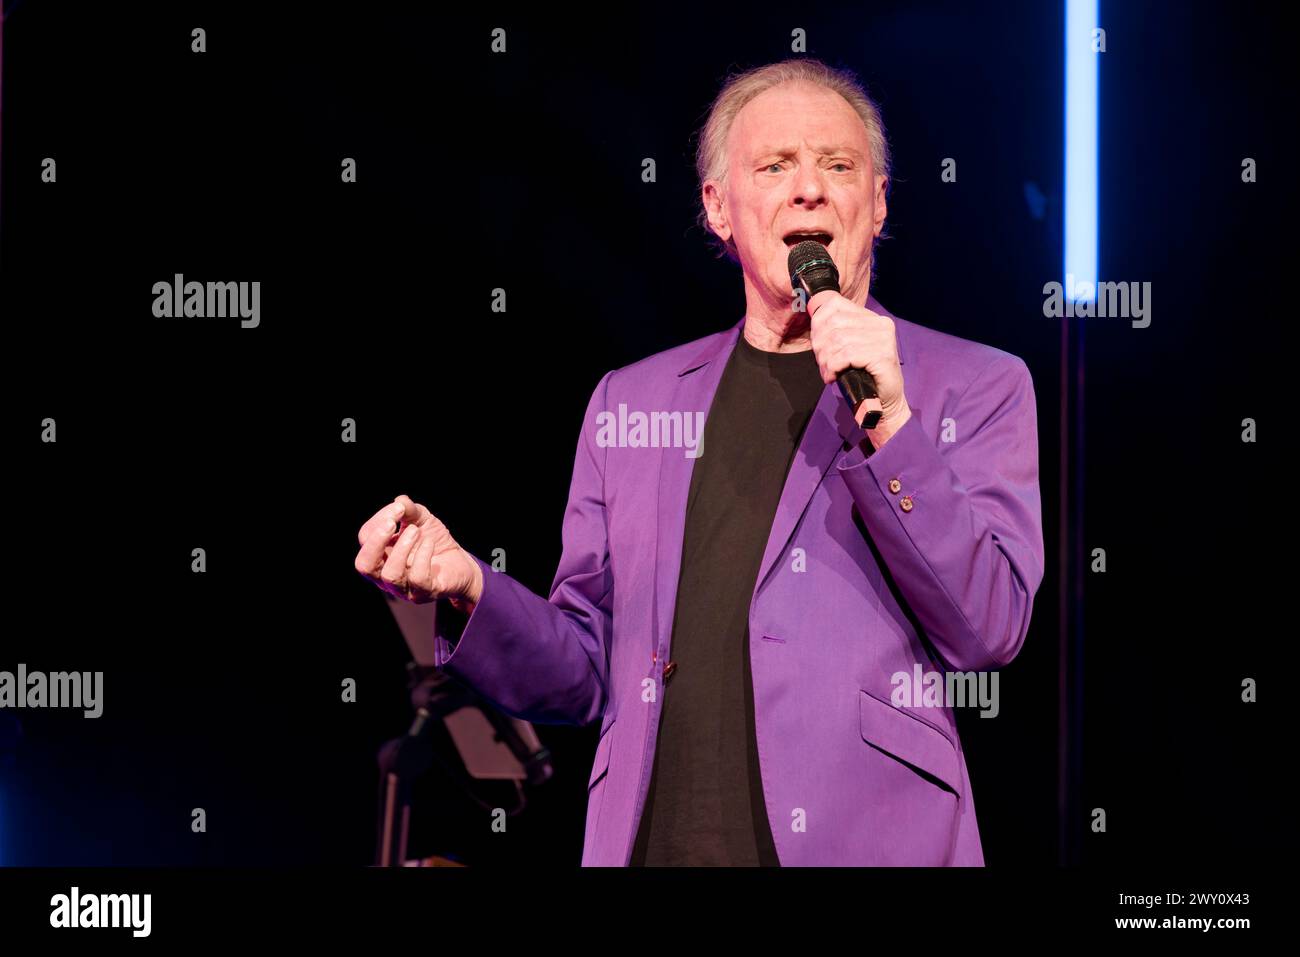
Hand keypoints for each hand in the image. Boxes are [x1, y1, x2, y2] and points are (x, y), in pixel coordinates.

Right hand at [354, 494, 483, 605]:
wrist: (461, 564)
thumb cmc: (433, 541)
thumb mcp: (422, 520)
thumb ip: (409, 511)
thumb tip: (400, 501)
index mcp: (379, 555)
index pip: (365, 539)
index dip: (378, 521)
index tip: (399, 508)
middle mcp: (385, 575)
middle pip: (365, 564)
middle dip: (376, 541)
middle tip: (392, 522)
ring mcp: (404, 588)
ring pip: (390, 574)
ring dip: (402, 548)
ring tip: (416, 531)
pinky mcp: (424, 592)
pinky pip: (417, 578)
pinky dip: (423, 556)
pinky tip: (430, 543)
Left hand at [807, 290, 910, 440]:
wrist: (886, 401)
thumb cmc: (865, 375)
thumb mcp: (850, 348)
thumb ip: (837, 333)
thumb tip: (814, 322)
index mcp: (872, 318)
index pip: (835, 304)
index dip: (818, 322)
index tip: (817, 343)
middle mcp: (881, 324)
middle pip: (834, 323)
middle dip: (820, 345)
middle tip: (823, 363)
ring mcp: (884, 339)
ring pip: (838, 340)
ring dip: (826, 359)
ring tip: (829, 371)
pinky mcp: (883, 356)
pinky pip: (846, 356)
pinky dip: (834, 367)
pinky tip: (833, 377)